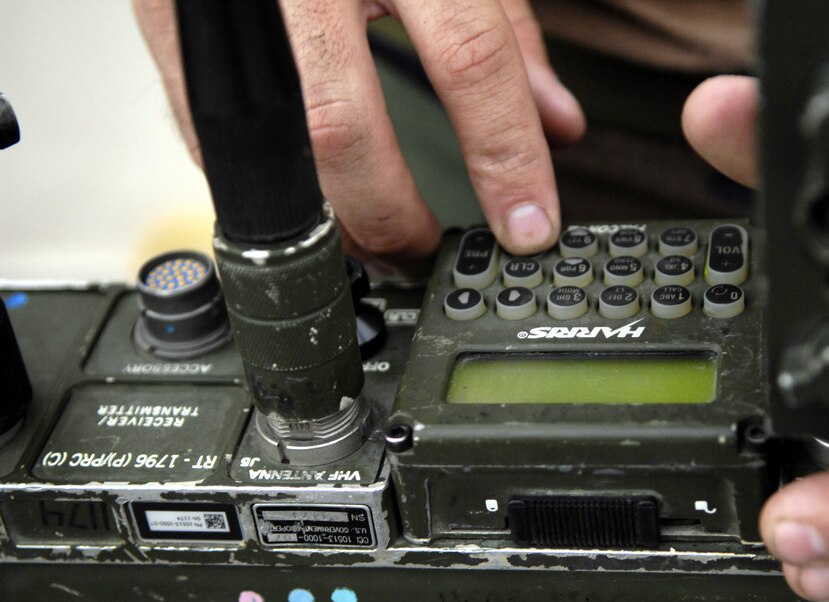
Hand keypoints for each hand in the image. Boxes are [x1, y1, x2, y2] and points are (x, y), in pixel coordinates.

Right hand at [132, 0, 584, 260]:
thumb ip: (508, 33)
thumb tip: (556, 124)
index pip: (469, 60)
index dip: (505, 157)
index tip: (529, 226)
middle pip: (346, 127)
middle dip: (393, 215)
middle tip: (423, 250)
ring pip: (273, 144)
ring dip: (327, 217)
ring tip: (368, 239)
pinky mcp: (170, 16)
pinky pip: (210, 129)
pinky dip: (263, 180)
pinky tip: (306, 198)